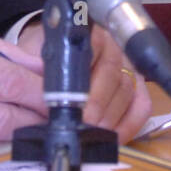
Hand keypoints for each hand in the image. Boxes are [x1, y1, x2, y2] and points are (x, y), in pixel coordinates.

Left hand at [17, 23, 151, 142]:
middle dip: (97, 105)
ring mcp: (126, 66)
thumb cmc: (39, 65)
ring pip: (127, 91)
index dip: (83, 78)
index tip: (72, 103)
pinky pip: (141, 106)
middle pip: (112, 73)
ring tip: (92, 134)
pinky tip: (112, 137)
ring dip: (110, 118)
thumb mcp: (29, 65)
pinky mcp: (137, 86)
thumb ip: (33, 77)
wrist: (46, 67)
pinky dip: (129, 125)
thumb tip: (43, 100)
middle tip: (82, 126)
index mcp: (84, 32)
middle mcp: (111, 45)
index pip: (93, 46)